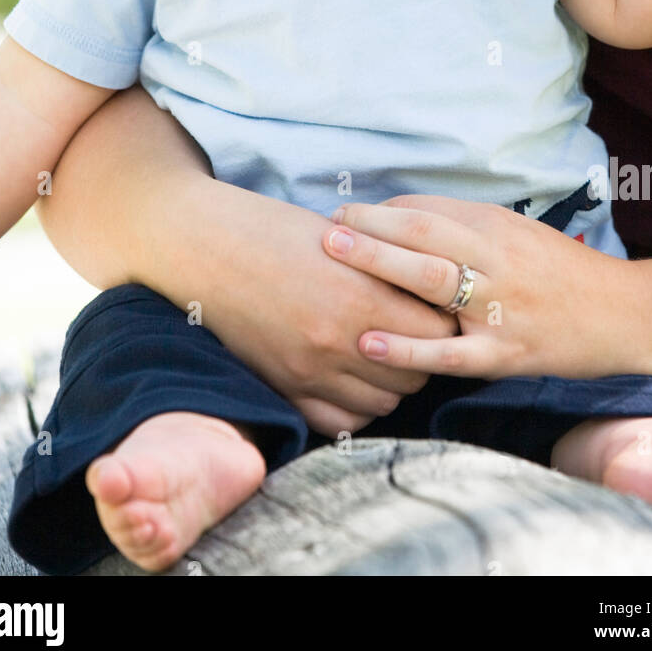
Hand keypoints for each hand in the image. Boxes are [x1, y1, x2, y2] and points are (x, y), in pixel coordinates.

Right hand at [200, 197, 458, 437]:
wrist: (208, 247)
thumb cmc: (275, 230)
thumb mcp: (342, 239)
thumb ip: (386, 269)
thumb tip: (429, 287)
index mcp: (359, 298)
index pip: (435, 332)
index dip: (443, 319)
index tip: (436, 307)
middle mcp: (338, 342)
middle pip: (415, 373)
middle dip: (424, 354)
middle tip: (414, 332)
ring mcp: (310, 371)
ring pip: (383, 402)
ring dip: (392, 382)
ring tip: (385, 354)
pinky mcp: (285, 386)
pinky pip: (341, 420)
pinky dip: (356, 406)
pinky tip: (354, 378)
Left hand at [321, 194, 640, 380]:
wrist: (626, 315)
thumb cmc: (563, 273)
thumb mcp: (518, 235)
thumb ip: (468, 229)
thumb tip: (405, 219)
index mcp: (497, 226)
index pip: (428, 211)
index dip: (381, 212)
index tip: (346, 215)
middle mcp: (497, 259)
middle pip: (423, 234)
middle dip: (369, 227)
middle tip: (324, 225)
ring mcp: (501, 308)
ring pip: (431, 280)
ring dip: (378, 266)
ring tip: (333, 258)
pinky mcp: (506, 354)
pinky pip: (448, 352)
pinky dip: (406, 347)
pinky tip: (368, 341)